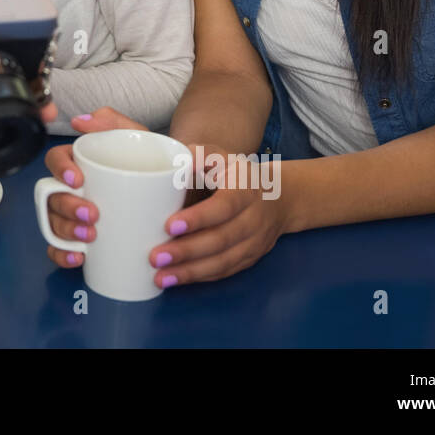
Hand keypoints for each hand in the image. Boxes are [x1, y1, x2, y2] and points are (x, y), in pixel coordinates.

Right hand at [42, 108, 145, 268]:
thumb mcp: (139, 139)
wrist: (180, 196)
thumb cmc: (154, 164)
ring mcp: (73, 216)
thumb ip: (113, 122)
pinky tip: (79, 257)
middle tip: (93, 215)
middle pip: (51, 196)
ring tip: (90, 238)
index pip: (55, 159)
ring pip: (53, 223)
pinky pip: (59, 249)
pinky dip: (63, 254)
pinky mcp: (81, 240)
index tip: (78, 181)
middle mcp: (70, 189)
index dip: (59, 169)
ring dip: (65, 231)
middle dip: (66, 207)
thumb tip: (80, 120)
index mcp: (79, 162)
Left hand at [146, 146, 286, 288]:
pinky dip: (199, 277)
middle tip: (155, 256)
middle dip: (187, 251)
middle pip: (221, 239)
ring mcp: (254, 242)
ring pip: (223, 261)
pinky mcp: (250, 259)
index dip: (199, 218)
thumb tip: (177, 162)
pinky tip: (175, 279)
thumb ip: (199, 155)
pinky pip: (224, 271)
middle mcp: (254, 218)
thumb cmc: (237, 174)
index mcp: (246, 189)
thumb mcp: (222, 156)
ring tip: (160, 276)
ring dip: (190, 272)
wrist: (279, 197)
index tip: (170, 225)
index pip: (224, 206)